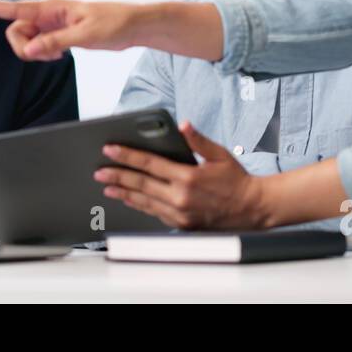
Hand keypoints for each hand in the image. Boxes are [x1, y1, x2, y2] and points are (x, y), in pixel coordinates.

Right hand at [0, 0, 145, 60]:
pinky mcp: (59, 33)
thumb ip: (55, 43)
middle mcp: (48, 13)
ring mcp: (52, 24)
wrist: (133, 25)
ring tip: (58, 55)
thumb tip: (28, 51)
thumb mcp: (85, 36)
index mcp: (52, 7)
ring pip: (27, 39)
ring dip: (35, 52)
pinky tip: (61, 54)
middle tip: (47, 56)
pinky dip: (44, 53)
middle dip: (23, 47)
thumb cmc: (114, 23)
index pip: (16, 7)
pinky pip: (39, 44)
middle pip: (17, 30)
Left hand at [93, 121, 270, 229]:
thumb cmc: (237, 180)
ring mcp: (180, 214)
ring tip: (107, 186)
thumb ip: (198, 140)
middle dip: (117, 176)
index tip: (110, 149)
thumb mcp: (220, 155)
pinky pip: (154, 213)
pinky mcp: (182, 225)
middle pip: (140, 184)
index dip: (127, 156)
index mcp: (188, 177)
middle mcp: (181, 197)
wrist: (252, 209)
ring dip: (123, 193)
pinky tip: (130, 199)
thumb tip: (182, 125)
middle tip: (99, 171)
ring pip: (144, 201)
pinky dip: (139, 205)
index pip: (149, 164)